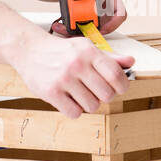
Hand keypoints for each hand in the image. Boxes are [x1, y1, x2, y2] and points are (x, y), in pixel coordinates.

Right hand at [12, 31, 134, 118]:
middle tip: (95, 91)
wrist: (30, 50)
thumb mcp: (86, 48)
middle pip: (107, 94)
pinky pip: (74, 113)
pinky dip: (74, 110)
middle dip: (104, 96)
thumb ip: (109, 58)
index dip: (122, 86)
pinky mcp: (51, 92)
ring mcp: (63, 79)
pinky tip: (69, 100)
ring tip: (80, 94)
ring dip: (89, 104)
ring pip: (92, 106)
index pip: (116, 75)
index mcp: (89, 52)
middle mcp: (77, 64)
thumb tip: (131, 62)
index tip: (118, 88)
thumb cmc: (62, 51)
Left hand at [52, 0, 126, 36]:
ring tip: (62, 28)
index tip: (102, 28)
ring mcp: (94, 9)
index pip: (120, 13)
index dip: (113, 23)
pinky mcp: (83, 11)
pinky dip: (71, 27)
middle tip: (75, 31)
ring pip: (90, 27)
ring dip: (78, 31)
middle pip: (102, 25)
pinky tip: (59, 25)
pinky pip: (80, 23)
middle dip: (89, 31)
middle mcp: (104, 4)